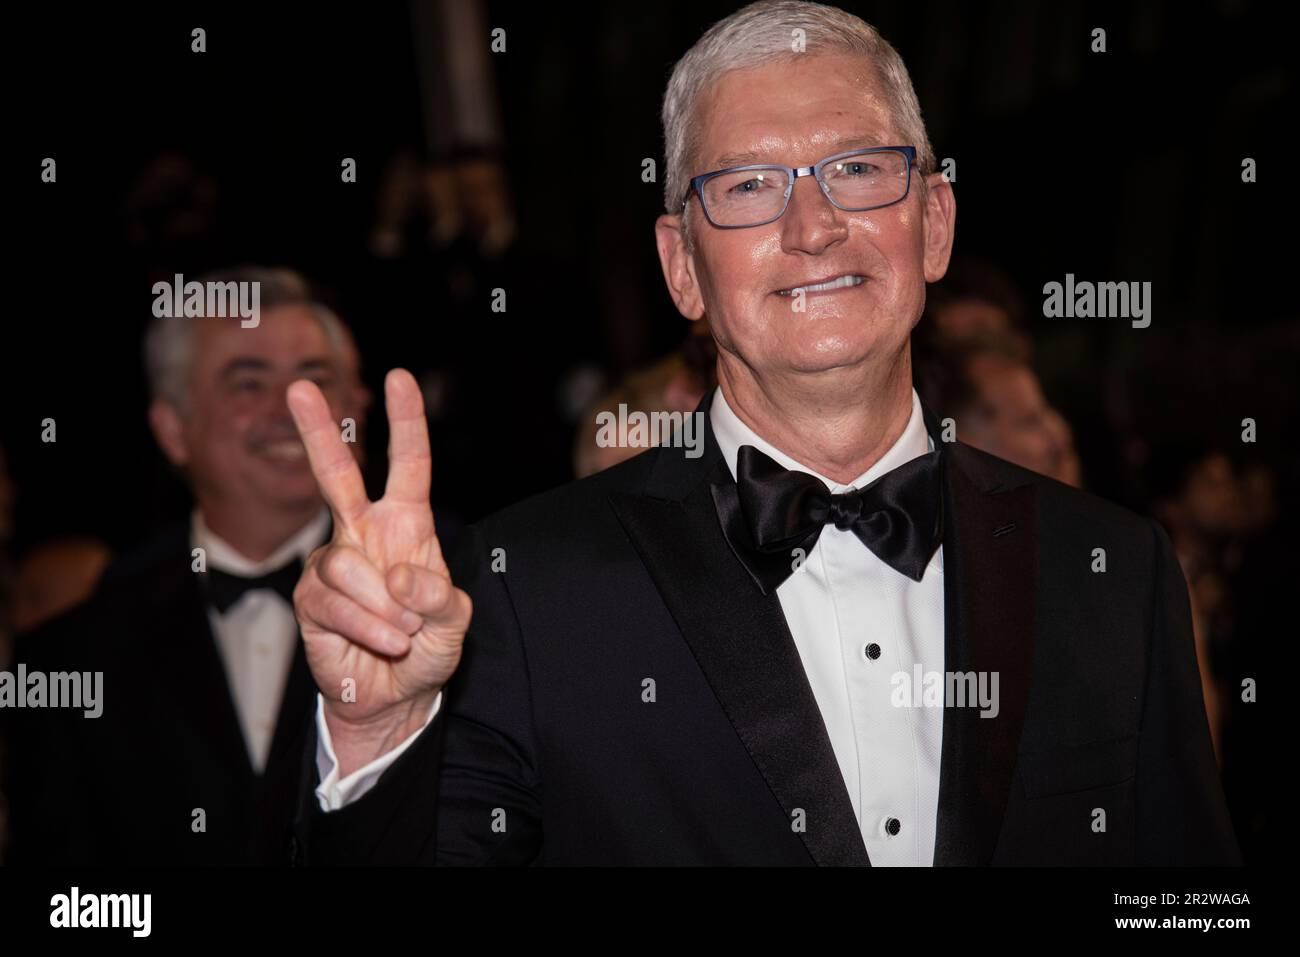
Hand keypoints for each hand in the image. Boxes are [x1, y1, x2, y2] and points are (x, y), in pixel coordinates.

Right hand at [287, 368, 470, 773]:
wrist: (397, 696)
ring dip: (382, 606)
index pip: (408, 465)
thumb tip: (397, 575)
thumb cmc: (428, 647)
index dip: (406, 423)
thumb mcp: (455, 621)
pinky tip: (385, 643)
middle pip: (336, 475)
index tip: (400, 378)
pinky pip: (333, 603)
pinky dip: (367, 626)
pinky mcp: (310, 600)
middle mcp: (364, 534)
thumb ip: (440, 595)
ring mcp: (333, 564)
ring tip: (404, 633)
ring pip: (344, 563)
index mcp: (406, 524)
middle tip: (300, 387)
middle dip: (318, 431)